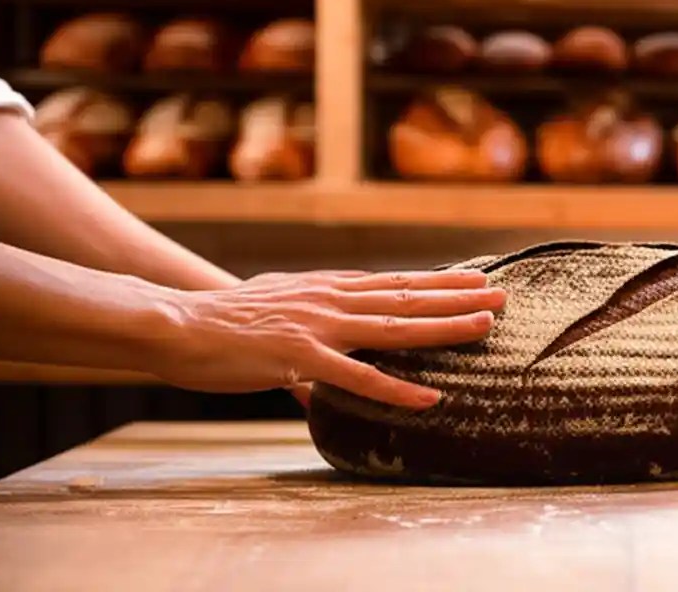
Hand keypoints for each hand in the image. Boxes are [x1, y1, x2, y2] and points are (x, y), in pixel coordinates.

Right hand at [152, 268, 504, 409]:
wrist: (175, 322)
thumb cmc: (221, 323)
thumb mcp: (275, 310)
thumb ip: (308, 327)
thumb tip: (323, 357)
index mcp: (325, 287)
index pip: (393, 282)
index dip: (437, 281)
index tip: (474, 279)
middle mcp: (330, 300)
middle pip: (406, 295)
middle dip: (457, 295)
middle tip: (501, 295)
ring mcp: (317, 327)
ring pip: (394, 326)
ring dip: (443, 326)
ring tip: (484, 326)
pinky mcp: (299, 358)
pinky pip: (358, 378)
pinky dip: (396, 388)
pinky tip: (428, 397)